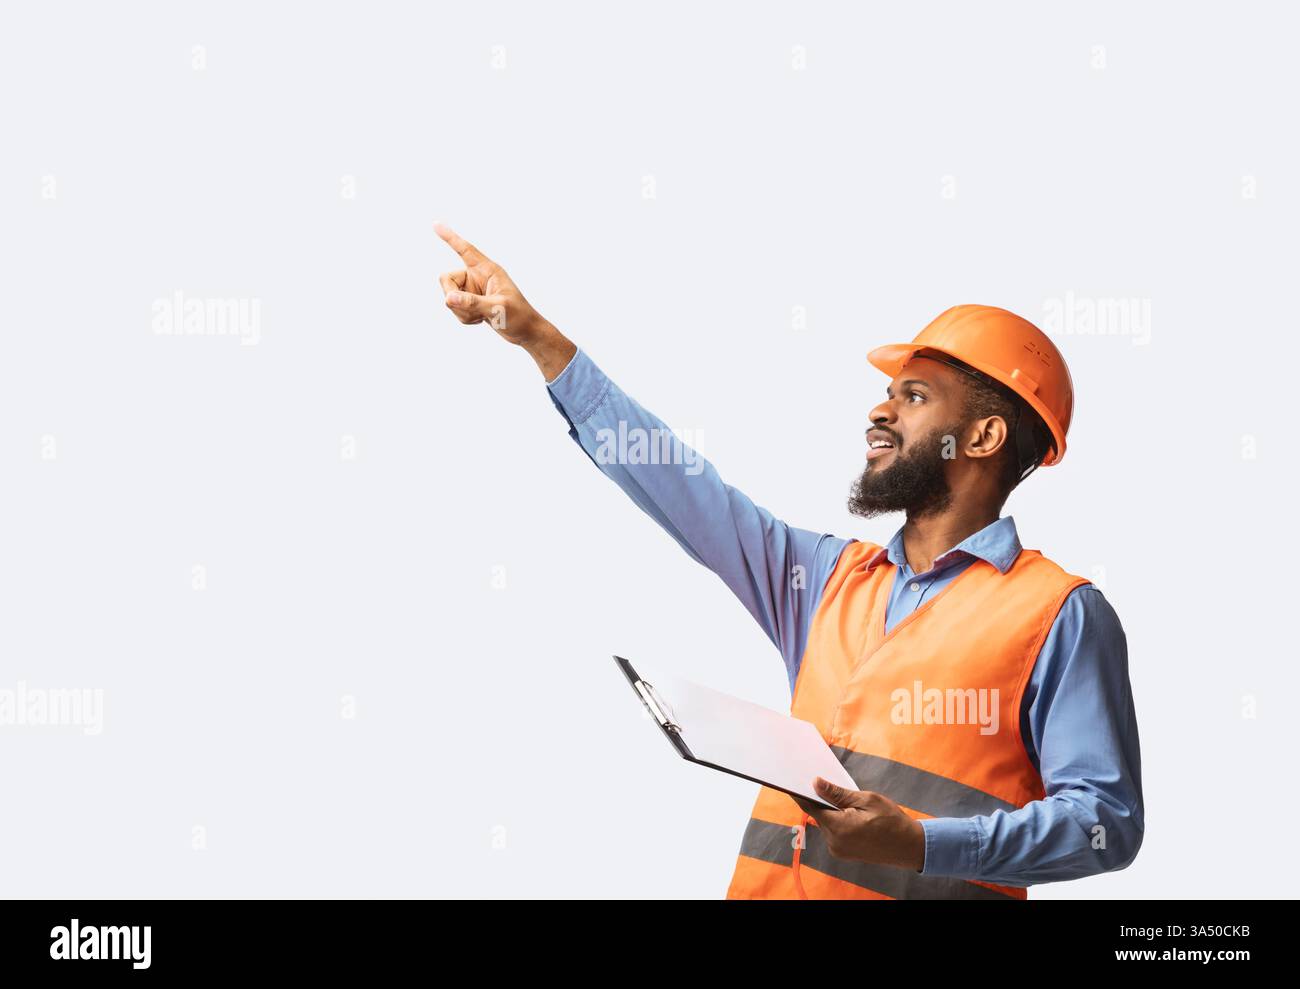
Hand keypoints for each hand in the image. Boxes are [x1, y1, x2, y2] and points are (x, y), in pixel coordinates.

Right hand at [434, 221, 575, 379]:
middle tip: (468, 309)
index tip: (435, 224)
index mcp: (487, 270)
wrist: (526, 332)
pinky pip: (455, 308)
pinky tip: (481, 320)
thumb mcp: (497, 309)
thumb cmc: (518, 317)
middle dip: (452, 298)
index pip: (465, 250)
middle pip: (446, 280)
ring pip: (449, 297)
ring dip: (461, 312)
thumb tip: (448, 299)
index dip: (450, 237)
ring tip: (481, 317)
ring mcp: (473, 289)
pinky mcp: (471, 302)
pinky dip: (464, 318)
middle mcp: (477, 276)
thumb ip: (472, 303)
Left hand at [791, 778, 925, 871]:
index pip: (810, 807)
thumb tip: (816, 783)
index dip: (800, 793)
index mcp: (838, 827)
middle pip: (818, 815)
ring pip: (826, 823)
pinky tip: (850, 814)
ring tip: (848, 802)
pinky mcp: (844, 852)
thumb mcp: (865, 799)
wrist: (909, 846)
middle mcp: (834, 842)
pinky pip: (834, 832)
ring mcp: (838, 850)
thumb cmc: (891, 821)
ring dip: (832, 812)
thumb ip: (837, 793)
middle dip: (822, 800)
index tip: (792, 781)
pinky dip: (837, 821)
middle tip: (828, 784)